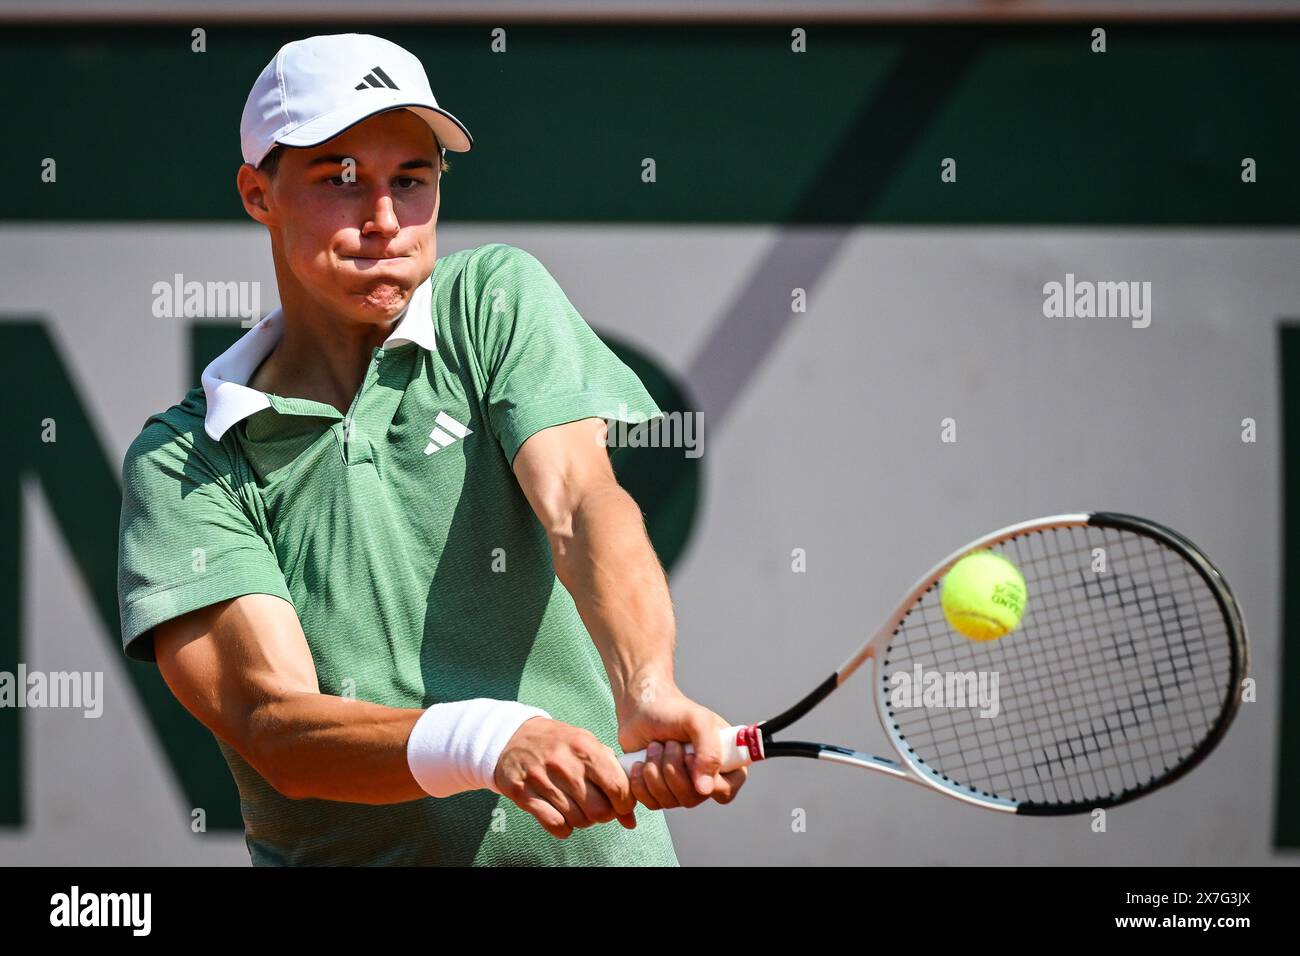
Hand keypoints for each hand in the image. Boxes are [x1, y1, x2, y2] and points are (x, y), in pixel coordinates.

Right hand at [493, 717, 637, 839]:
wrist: (512, 736)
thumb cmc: (558, 743)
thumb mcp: (586, 745)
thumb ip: (612, 775)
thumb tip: (630, 819)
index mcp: (585, 748)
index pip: (618, 787)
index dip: (624, 803)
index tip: (620, 805)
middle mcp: (564, 763)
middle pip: (599, 810)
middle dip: (603, 815)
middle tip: (597, 806)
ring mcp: (542, 779)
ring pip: (578, 820)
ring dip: (582, 820)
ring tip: (577, 807)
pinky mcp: (523, 793)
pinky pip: (555, 824)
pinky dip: (563, 827)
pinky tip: (561, 815)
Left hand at [616, 682, 748, 810]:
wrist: (640, 710)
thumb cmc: (672, 711)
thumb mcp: (698, 721)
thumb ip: (709, 752)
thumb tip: (705, 789)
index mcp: (723, 762)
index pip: (726, 790)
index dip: (708, 782)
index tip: (689, 757)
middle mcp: (704, 779)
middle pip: (692, 798)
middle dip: (673, 768)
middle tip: (668, 744)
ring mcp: (680, 789)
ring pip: (670, 802)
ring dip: (655, 771)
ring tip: (654, 747)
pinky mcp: (658, 793)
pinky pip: (651, 803)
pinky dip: (641, 782)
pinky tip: (640, 762)